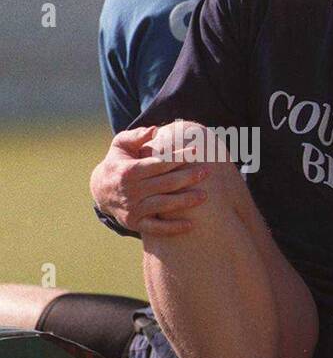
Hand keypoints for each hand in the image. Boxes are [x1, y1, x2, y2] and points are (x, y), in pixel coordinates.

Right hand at [90, 125, 208, 235]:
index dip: (179, 157)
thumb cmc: (118, 163)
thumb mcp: (120, 145)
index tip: (196, 151)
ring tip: (205, 195)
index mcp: (129, 171)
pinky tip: (191, 225)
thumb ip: (136, 136)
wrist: (100, 190)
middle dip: (188, 177)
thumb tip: (155, 130)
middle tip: (207, 171)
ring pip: (164, 205)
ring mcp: (133, 208)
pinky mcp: (135, 223)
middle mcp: (130, 190)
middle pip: (166, 184)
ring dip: (185, 201)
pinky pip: (156, 228)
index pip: (159, 164)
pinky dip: (173, 228)